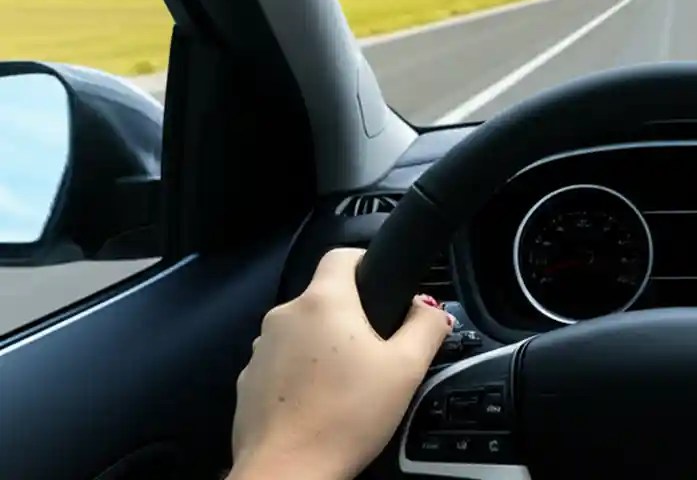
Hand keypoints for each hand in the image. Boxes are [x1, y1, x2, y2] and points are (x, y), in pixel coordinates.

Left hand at [228, 248, 454, 479]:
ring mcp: (260, 349)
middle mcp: (285, 316)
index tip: (383, 288)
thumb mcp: (406, 369)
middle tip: (379, 353)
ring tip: (350, 386)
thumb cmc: (345, 418)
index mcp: (324, 302)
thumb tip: (432, 309)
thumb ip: (426, 327)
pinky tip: (322, 405)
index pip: (342, 255)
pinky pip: (283, 365)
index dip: (366, 263)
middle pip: (325, 298)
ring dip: (325, 349)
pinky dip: (302, 376)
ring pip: (303, 333)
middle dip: (352, 319)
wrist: (285, 472)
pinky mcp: (248, 382)